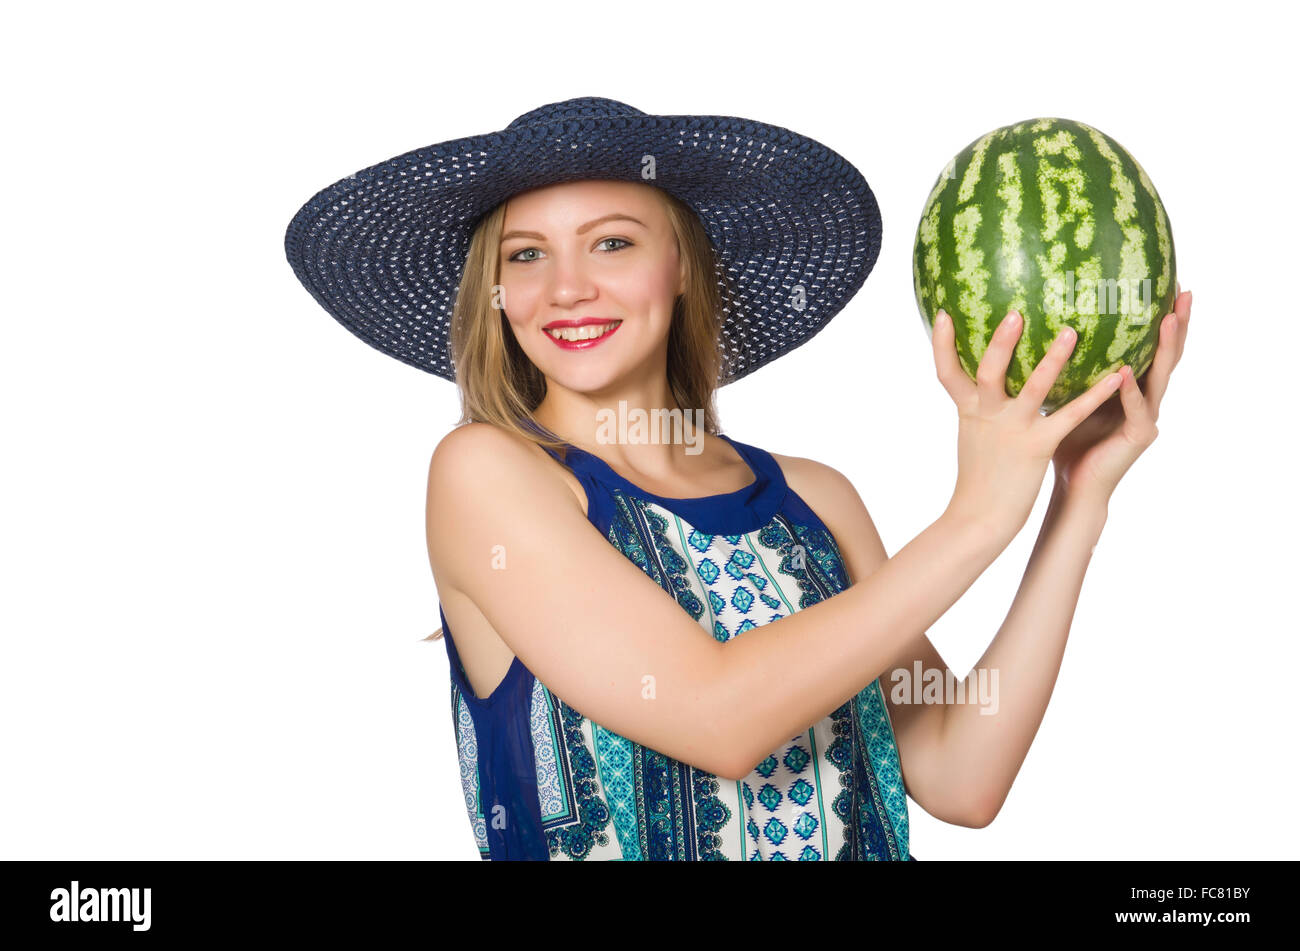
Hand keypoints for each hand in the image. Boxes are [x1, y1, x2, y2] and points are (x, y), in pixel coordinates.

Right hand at [934, 305, 1126, 540]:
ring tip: (1072, 331)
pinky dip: (1095, 394)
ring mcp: (1013, 429)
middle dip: (1001, 341)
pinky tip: (1116, 376)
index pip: (946, 372)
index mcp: (969, 411)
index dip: (941, 344)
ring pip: (1034, 387)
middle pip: (989, 370)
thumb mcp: (972, 437)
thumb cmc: (979, 480)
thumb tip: (982, 391)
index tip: (942, 314)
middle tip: (1015, 312)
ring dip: (1054, 358)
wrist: (980, 518)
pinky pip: (1071, 414)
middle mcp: (987, 415)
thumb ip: (978, 410)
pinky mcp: (1038, 446)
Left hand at [1051, 285, 1191, 504]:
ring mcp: (1146, 416)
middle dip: (1178, 322)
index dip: (1159, 316)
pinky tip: (1126, 371)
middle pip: (1166, 354)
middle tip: (1183, 289)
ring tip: (1168, 319)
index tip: (1164, 281)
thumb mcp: (1063, 395)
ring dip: (1165, 347)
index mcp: (1130, 386)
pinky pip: (1136, 408)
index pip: (1149, 345)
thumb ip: (1063, 367)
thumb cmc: (1065, 440)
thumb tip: (1035, 327)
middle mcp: (1145, 398)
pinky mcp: (1139, 436)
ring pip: (1161, 376)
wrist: (1072, 485)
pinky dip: (1131, 389)